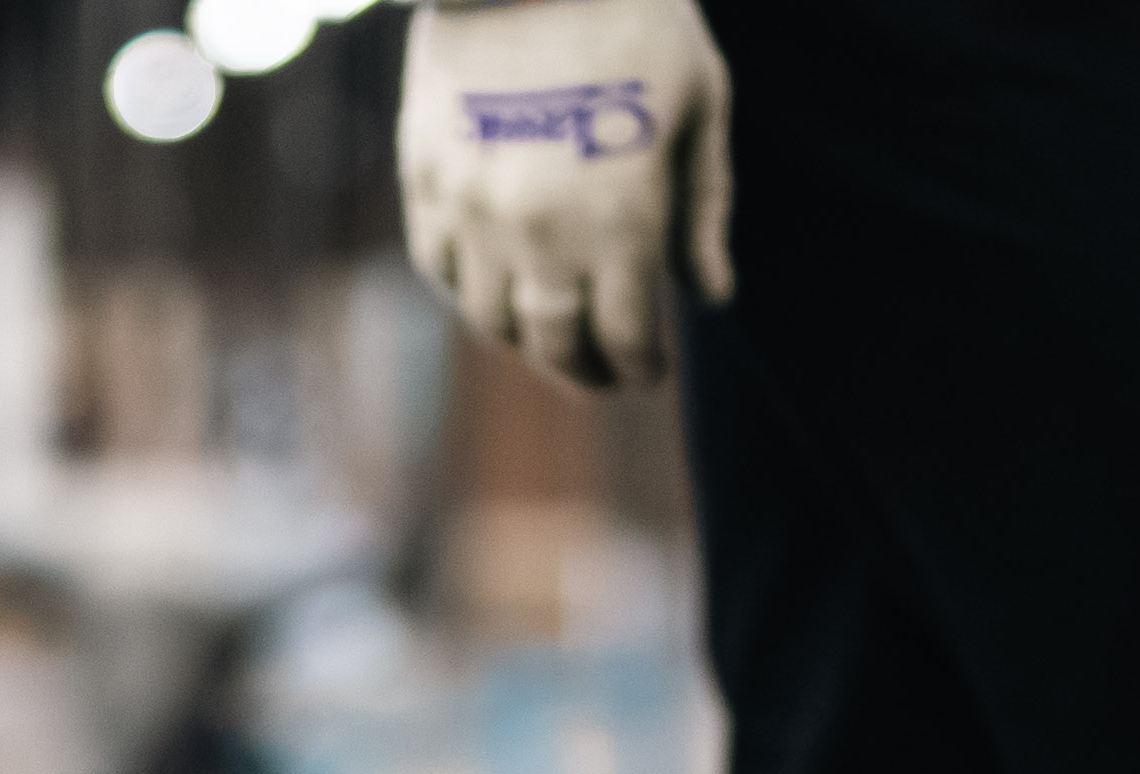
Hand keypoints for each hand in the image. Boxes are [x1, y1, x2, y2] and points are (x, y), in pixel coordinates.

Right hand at [397, 0, 735, 390]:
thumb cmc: (637, 17)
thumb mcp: (699, 105)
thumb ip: (703, 209)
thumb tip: (711, 297)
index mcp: (621, 216)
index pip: (626, 337)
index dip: (640, 367)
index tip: (648, 371)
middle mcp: (542, 229)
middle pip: (555, 344)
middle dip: (584, 371)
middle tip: (602, 372)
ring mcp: (475, 206)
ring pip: (491, 318)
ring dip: (525, 338)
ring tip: (551, 331)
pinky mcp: (428, 175)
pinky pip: (439, 266)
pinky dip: (468, 290)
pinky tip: (497, 283)